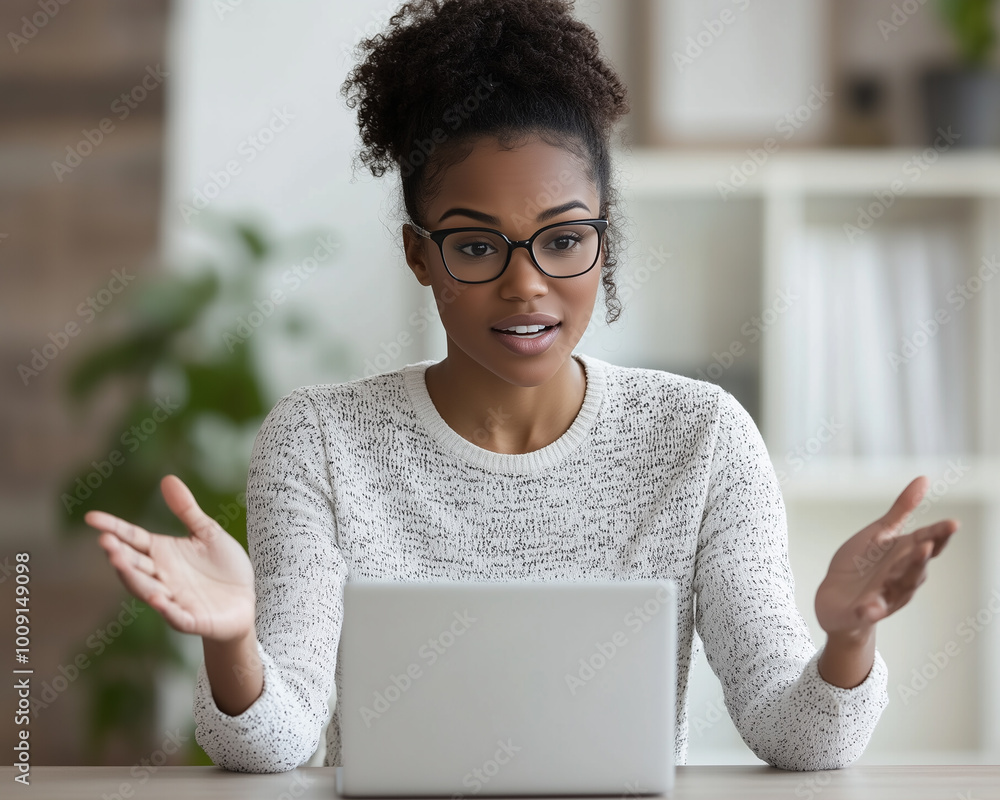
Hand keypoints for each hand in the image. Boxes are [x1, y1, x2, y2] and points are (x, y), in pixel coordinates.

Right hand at [85, 475, 255, 643]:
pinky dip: (166, 609)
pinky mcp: (191, 619)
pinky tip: (158, 599)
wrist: (247, 599)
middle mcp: (162, 576)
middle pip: (134, 565)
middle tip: (105, 542)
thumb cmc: (225, 566)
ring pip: (146, 589)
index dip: (113, 528)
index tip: (91, 517)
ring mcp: (174, 598)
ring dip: (133, 578)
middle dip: (119, 555)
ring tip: (119, 563)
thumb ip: (187, 510)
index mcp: (163, 553)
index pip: (133, 539)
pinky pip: (175, 615)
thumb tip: (167, 478)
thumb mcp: (208, 533)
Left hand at [815, 475, 958, 639]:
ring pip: (898, 588)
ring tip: (909, 563)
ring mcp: (884, 596)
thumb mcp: (880, 534)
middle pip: (915, 567)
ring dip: (904, 577)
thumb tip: (924, 479)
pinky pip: (868, 613)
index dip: (939, 535)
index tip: (952, 523)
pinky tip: (869, 608)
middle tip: (928, 543)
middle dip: (921, 556)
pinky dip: (870, 610)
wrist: (834, 600)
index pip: (925, 543)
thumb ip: (901, 510)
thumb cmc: (862, 564)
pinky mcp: (863, 612)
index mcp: (904, 556)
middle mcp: (900, 577)